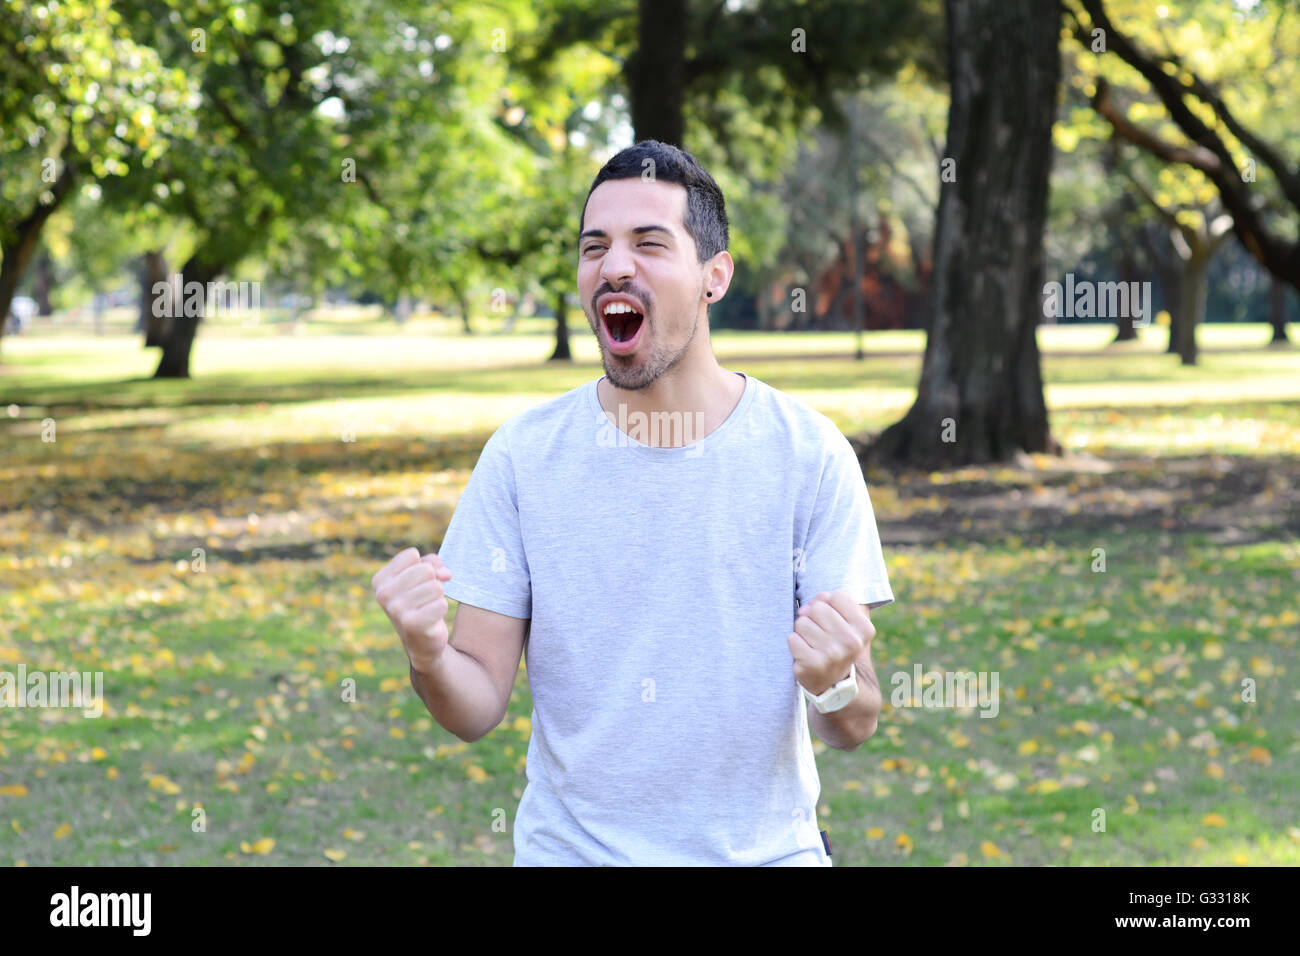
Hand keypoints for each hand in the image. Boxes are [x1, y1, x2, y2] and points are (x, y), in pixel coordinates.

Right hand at [372, 547, 453, 674]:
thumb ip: (432, 563)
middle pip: (426, 570)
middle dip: (433, 582)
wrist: (421, 640)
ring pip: (436, 587)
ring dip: (437, 597)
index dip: (423, 566)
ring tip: (427, 608)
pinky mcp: (412, 624)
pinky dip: (441, 609)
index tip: (418, 582)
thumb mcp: (423, 576)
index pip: (412, 555)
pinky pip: (441, 604)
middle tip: (424, 599)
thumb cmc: (421, 601)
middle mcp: (383, 594)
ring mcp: (396, 609)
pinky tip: (431, 619)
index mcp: (380, 580)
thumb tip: (445, 574)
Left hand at [786, 591, 874, 695]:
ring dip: (802, 632)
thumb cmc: (836, 645)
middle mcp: (851, 642)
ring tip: (813, 645)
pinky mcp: (813, 665)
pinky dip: (795, 643)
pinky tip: (804, 653)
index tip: (833, 622)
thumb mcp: (845, 623)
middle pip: (817, 608)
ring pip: (802, 622)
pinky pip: (792, 638)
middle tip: (820, 635)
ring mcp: (832, 654)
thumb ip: (833, 603)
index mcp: (864, 628)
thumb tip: (815, 601)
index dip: (830, 605)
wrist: (833, 684)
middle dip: (813, 618)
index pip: (837, 596)